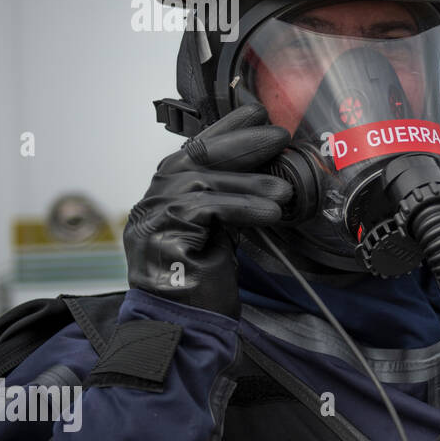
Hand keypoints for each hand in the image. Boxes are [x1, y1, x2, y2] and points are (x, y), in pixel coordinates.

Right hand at [124, 104, 292, 317]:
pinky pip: (209, 207)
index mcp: (165, 195)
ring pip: (206, 181)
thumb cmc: (202, 284)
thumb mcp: (220, 233)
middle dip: (244, 143)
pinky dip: (245, 206)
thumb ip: (228, 202)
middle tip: (280, 136)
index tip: (257, 114)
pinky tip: (272, 212)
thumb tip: (265, 174)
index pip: (196, 151)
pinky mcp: (163, 231)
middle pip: (198, 157)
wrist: (181, 326)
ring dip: (252, 183)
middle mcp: (153, 200)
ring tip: (286, 190)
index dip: (227, 130)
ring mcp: (153, 215)